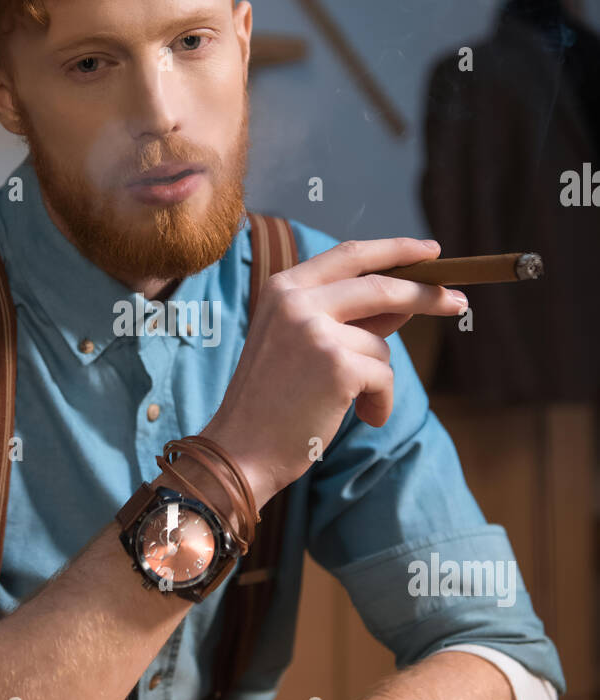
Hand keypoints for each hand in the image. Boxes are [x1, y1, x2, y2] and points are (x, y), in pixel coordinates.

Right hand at [206, 236, 466, 508]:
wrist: (241, 450)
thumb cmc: (273, 402)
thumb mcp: (303, 345)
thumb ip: (350, 318)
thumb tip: (407, 300)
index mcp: (283, 287)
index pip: (350, 254)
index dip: (395, 249)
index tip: (431, 252)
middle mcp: (296, 300)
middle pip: (381, 285)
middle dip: (426, 294)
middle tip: (459, 303)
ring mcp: (315, 330)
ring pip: (381, 343)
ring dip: (378, 378)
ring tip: (353, 404)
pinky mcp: (336, 365)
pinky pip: (384, 376)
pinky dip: (380, 402)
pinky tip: (362, 416)